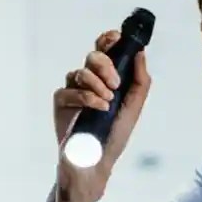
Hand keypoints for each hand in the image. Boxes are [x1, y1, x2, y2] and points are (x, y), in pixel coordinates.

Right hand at [51, 29, 151, 201]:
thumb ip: (140, 81)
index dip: (109, 40)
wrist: (96, 162)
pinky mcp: (60, 104)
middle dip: (106, 65)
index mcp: (105, 78)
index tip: (117, 39)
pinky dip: (86, 98)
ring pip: (80, 72)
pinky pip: (68, 90)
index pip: (104, 49)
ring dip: (97, 84)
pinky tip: (99, 108)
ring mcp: (72, 91)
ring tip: (108, 102)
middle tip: (116, 84)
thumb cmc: (114, 136)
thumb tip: (141, 53)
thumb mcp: (133, 107)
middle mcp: (88, 81)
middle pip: (92, 56)